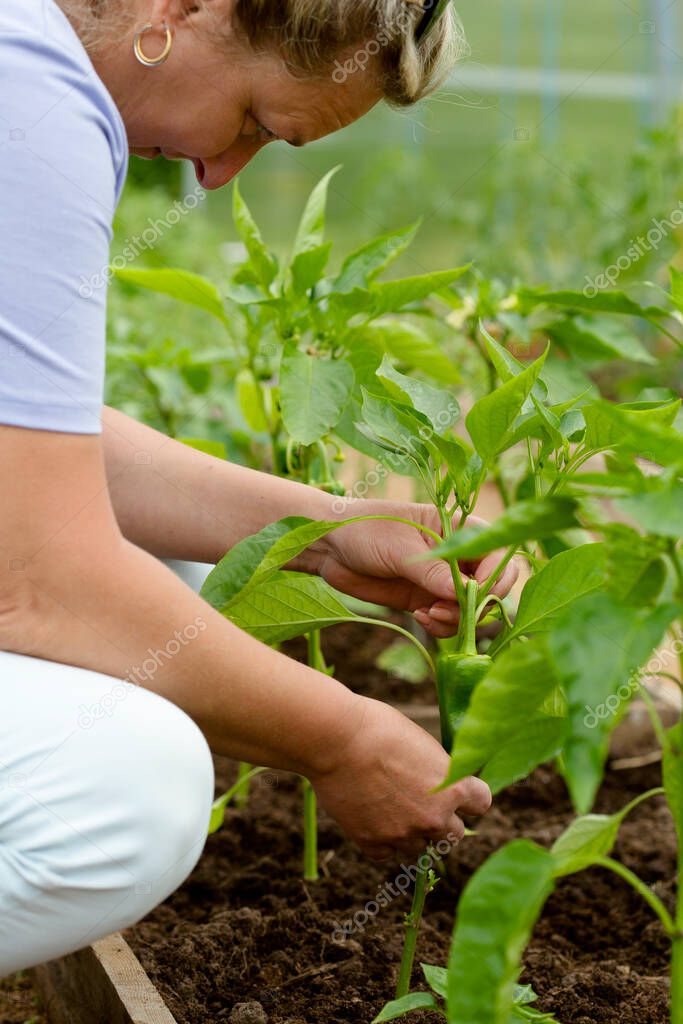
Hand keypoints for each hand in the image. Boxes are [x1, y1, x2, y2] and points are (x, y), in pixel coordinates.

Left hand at [310, 499, 518, 637]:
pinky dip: (442, 625)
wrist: (329, 544)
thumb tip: (465, 594)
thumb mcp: (400, 547)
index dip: (495, 577)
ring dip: (457, 619)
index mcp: (459, 528)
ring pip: (470, 609)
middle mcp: (456, 555)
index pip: (498, 555)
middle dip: (476, 604)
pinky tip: (421, 617)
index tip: (474, 592)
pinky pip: (448, 620)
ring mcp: (441, 579)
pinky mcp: (425, 598)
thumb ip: (433, 572)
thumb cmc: (365, 528)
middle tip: (448, 610)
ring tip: (429, 614)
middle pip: (492, 586)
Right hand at [310, 695, 490, 860]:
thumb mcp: (422, 743)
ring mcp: (403, 835)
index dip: (468, 797)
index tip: (457, 792)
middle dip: (440, 821)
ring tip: (392, 809)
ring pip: (419, 851)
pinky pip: (387, 854)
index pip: (481, 804)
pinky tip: (372, 817)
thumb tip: (439, 782)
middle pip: (453, 835)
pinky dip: (382, 841)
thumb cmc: (378, 728)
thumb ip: (437, 771)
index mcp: (453, 788)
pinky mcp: (372, 844)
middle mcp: (434, 818)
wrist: (336, 740)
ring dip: (411, 835)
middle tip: (420, 803)